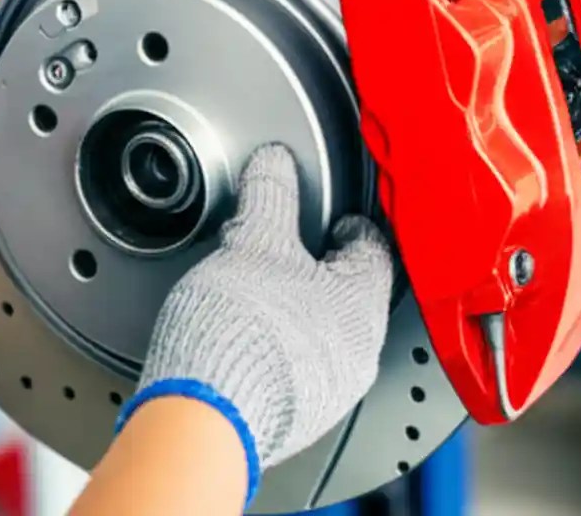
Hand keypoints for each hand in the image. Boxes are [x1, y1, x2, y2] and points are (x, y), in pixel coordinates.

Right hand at [120, 145, 393, 503]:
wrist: (206, 416)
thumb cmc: (241, 334)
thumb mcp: (253, 241)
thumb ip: (270, 195)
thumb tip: (275, 162)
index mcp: (364, 302)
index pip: (374, 250)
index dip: (350, 226)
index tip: (336, 219)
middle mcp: (360, 352)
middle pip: (353, 295)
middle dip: (324, 271)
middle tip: (295, 252)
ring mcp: (331, 390)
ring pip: (328, 336)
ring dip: (302, 313)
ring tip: (266, 294)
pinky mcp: (298, 418)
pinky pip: (300, 372)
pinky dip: (282, 350)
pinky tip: (251, 340)